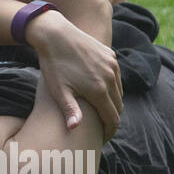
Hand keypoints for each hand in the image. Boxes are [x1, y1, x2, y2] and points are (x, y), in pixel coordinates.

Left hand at [27, 12, 122, 138]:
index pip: (112, 118)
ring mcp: (112, 65)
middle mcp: (111, 77)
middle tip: (101, 127)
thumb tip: (74, 128)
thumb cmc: (53, 65)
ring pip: (119, 91)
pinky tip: (99, 90)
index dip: (109, 131)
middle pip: (118, 106)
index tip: (102, 138)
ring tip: (101, 110)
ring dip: (113, 102)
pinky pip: (116, 76)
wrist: (55, 34)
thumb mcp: (59, 90)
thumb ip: (70, 110)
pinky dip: (112, 85)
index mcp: (99, 89)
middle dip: (112, 118)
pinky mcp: (110, 55)